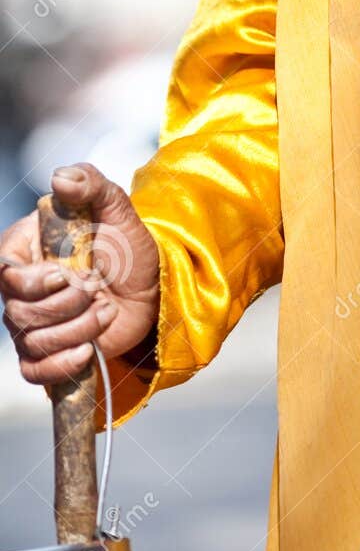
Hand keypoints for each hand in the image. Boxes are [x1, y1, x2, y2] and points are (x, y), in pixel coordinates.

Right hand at [0, 164, 159, 385]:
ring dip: (77, 328)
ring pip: (32, 342)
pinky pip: (35, 372)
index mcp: (28, 250)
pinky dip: (61, 365)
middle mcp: (23, 290)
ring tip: (106, 310)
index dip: (31, 280)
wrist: (153, 286)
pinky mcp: (50, 352)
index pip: (4, 272)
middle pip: (18, 312)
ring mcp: (34, 323)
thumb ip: (92, 184)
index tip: (65, 273)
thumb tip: (60, 178)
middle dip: (66, 303)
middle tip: (97, 287)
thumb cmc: (128, 245)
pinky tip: (89, 350)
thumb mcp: (117, 208)